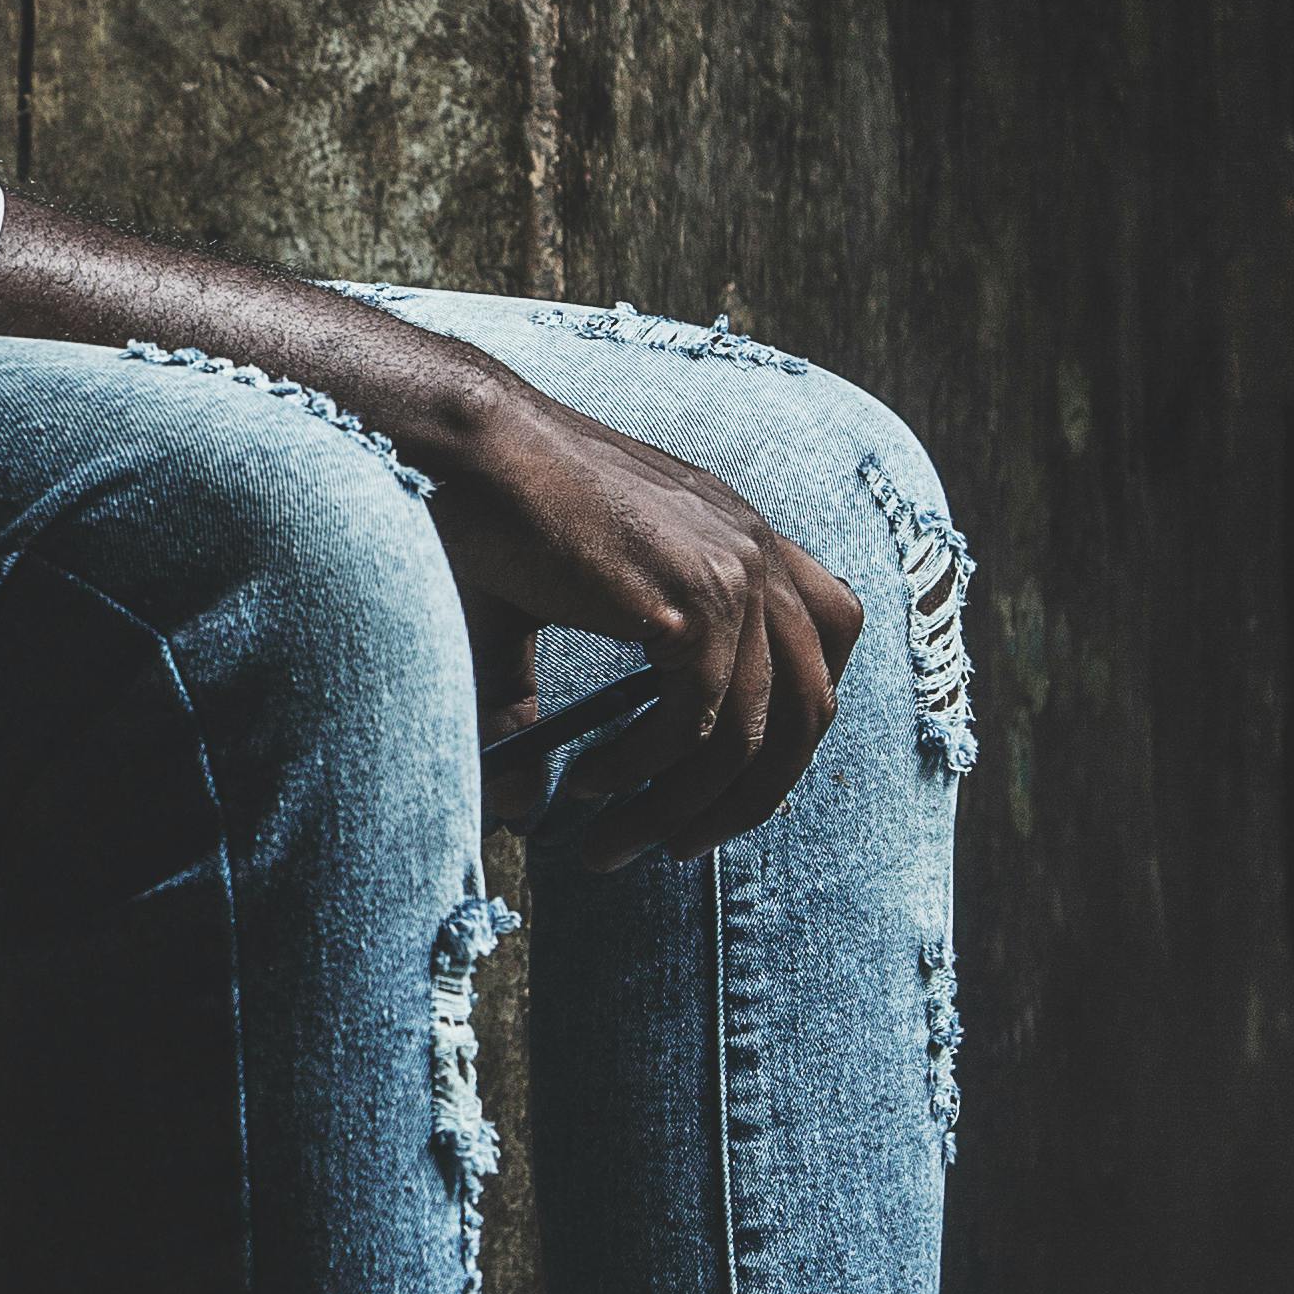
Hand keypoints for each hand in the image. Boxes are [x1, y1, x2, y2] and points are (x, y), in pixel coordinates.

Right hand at [421, 375, 865, 873]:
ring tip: (612, 840)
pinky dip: (644, 772)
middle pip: (812, 706)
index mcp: (740, 536)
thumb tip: (522, 806)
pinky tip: (590, 783)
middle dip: (750, 796)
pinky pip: (697, 724)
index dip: (787, 727)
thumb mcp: (543, 614)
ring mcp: (737, 572)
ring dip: (682, 806)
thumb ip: (544, 698)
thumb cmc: (492, 514)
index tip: (719, 785)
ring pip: (752, 733)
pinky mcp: (695, 601)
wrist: (469, 446)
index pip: (823, 643)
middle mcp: (757, 549)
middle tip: (680, 848)